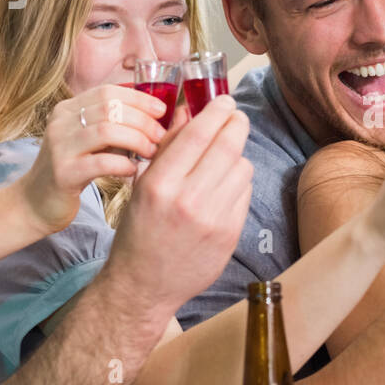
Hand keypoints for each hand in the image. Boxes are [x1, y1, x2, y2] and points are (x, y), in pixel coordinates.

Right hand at [20, 84, 168, 233]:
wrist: (36, 203)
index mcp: (68, 109)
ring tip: (152, 152)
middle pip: (110, 108)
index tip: (161, 110)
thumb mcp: (90, 141)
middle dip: (143, 120)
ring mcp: (60, 147)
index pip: (108, 91)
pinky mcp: (63, 173)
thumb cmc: (73, 170)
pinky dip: (124, 164)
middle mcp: (61, 123)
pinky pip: (101, 162)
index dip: (139, 98)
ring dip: (138, 140)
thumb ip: (114, 125)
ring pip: (107, 131)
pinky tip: (133, 170)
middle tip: (161, 136)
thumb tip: (155, 116)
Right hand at [105, 95, 252, 315]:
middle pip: (228, 146)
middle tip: (236, 116)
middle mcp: (188, 200)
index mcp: (160, 184)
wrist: (144, 284)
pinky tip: (224, 186)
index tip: (225, 101)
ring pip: (242, 168)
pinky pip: (245, 193)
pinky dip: (239, 183)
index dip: (217, 111)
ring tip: (224, 158)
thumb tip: (189, 110)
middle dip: (236, 124)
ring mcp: (213, 219)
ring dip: (237, 156)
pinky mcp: (230, 234)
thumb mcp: (143, 185)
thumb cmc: (139, 230)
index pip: (198, 135)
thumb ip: (168, 147)